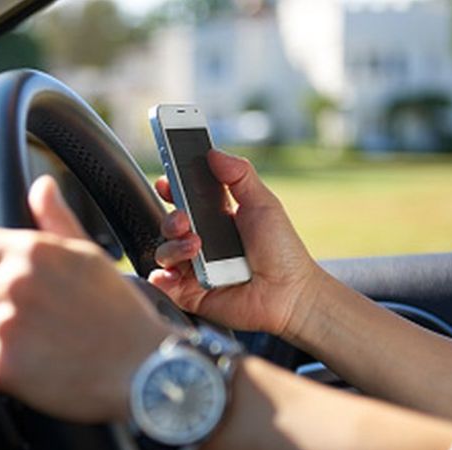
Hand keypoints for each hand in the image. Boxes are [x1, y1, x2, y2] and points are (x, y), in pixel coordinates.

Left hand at [0, 176, 170, 422]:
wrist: (144, 371)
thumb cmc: (121, 317)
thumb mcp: (90, 257)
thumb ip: (56, 221)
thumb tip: (41, 187)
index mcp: (32, 251)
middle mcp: (14, 283)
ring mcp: (6, 326)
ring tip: (15, 343)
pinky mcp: (2, 366)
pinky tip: (22, 367)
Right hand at [148, 150, 326, 339]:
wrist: (290, 294)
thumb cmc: (283, 252)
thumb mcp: (264, 204)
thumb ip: (239, 175)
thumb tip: (214, 153)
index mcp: (217, 218)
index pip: (185, 199)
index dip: (172, 188)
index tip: (168, 181)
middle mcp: (202, 242)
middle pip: (169, 224)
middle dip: (171, 218)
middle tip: (184, 219)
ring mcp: (194, 268)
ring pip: (163, 251)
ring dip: (172, 247)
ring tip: (195, 248)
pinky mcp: (189, 293)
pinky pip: (162, 283)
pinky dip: (161, 277)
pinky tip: (175, 273)